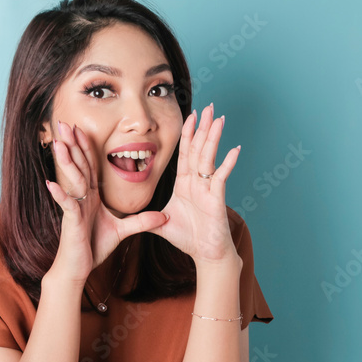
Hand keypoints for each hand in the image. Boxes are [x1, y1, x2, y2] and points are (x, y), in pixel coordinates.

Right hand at [45, 121, 167, 282]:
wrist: (78, 268)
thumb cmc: (93, 247)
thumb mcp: (122, 231)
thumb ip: (141, 222)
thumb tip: (164, 217)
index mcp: (90, 197)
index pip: (89, 166)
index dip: (86, 147)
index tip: (82, 127)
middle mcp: (80, 199)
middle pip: (77, 166)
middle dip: (71, 144)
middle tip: (63, 123)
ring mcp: (74, 209)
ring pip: (72, 181)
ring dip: (65, 162)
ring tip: (59, 144)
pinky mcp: (70, 223)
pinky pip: (67, 206)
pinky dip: (60, 196)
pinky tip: (52, 184)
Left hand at [147, 103, 240, 264]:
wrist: (204, 255)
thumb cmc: (187, 238)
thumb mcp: (161, 223)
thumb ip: (146, 216)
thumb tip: (127, 215)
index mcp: (185, 184)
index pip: (185, 153)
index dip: (187, 134)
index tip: (190, 115)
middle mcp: (198, 182)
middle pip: (200, 149)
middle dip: (204, 127)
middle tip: (210, 106)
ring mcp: (208, 189)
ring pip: (210, 157)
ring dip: (214, 137)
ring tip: (220, 118)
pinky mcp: (216, 199)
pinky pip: (221, 177)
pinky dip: (228, 163)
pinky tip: (234, 149)